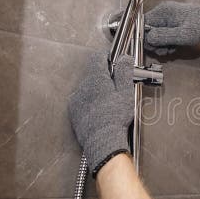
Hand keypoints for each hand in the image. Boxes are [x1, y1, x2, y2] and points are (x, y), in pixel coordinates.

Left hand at [68, 53, 134, 175]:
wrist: (102, 140)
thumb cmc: (116, 117)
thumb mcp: (125, 93)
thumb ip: (124, 72)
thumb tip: (124, 57)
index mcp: (96, 78)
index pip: (97, 58)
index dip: (106, 57)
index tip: (113, 62)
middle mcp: (83, 86)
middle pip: (93, 74)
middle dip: (104, 78)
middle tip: (116, 89)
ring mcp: (76, 99)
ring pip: (88, 88)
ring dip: (96, 91)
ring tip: (108, 104)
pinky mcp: (73, 111)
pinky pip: (82, 101)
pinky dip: (90, 102)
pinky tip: (100, 112)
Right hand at [143, 0, 199, 54]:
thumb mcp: (183, 34)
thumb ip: (165, 36)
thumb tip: (149, 38)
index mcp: (163, 11)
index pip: (142, 22)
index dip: (143, 36)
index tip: (150, 46)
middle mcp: (162, 13)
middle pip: (147, 30)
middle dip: (153, 43)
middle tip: (163, 51)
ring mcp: (166, 19)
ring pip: (154, 35)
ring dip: (160, 45)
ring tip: (170, 49)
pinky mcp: (170, 25)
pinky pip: (162, 36)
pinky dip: (165, 44)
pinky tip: (173, 47)